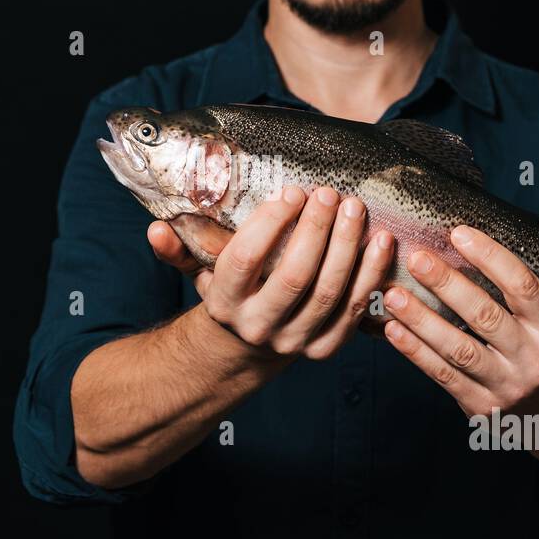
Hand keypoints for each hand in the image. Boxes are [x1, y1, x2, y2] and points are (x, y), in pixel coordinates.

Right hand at [148, 186, 395, 359]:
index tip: (290, 191)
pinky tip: (382, 241)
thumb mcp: (200, 270)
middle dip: (316, 230)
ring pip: (329, 292)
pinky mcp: (325, 347)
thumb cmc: (229, 291)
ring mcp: (295, 340)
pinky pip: (355, 310)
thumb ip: (179, 249)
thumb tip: (156, 229)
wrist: (248, 345)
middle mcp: (259, 324)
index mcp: (224, 301)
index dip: (271, 223)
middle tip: (329, 194)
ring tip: (356, 208)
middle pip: (294, 276)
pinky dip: (372, 274)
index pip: (247, 259)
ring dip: (347, 247)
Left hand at [381, 224, 538, 415]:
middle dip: (447, 284)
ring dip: (422, 320)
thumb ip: (516, 295)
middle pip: (485, 316)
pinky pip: (443, 376)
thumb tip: (464, 247)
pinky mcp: (482, 407)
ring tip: (394, 296)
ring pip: (459, 349)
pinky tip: (393, 330)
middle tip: (416, 258)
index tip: (459, 233)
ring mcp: (507, 386)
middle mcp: (533, 358)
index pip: (524, 286)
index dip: (491, 257)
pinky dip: (416, 352)